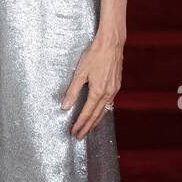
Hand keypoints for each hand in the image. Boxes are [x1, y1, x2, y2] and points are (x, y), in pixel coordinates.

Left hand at [60, 24, 124, 138]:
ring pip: (104, 111)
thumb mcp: (80, 73)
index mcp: (98, 92)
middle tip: (79, 136)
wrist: (111, 45)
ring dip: (95, 121)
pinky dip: (102, 112)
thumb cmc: (94, 56)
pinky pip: (109, 103)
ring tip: (88, 129)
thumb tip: (65, 107)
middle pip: (96, 115)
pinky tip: (98, 113)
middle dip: (87, 127)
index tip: (74, 132)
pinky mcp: (117, 86)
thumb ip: (72, 91)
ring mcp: (114, 90)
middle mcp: (108, 94)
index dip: (80, 124)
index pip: (87, 113)